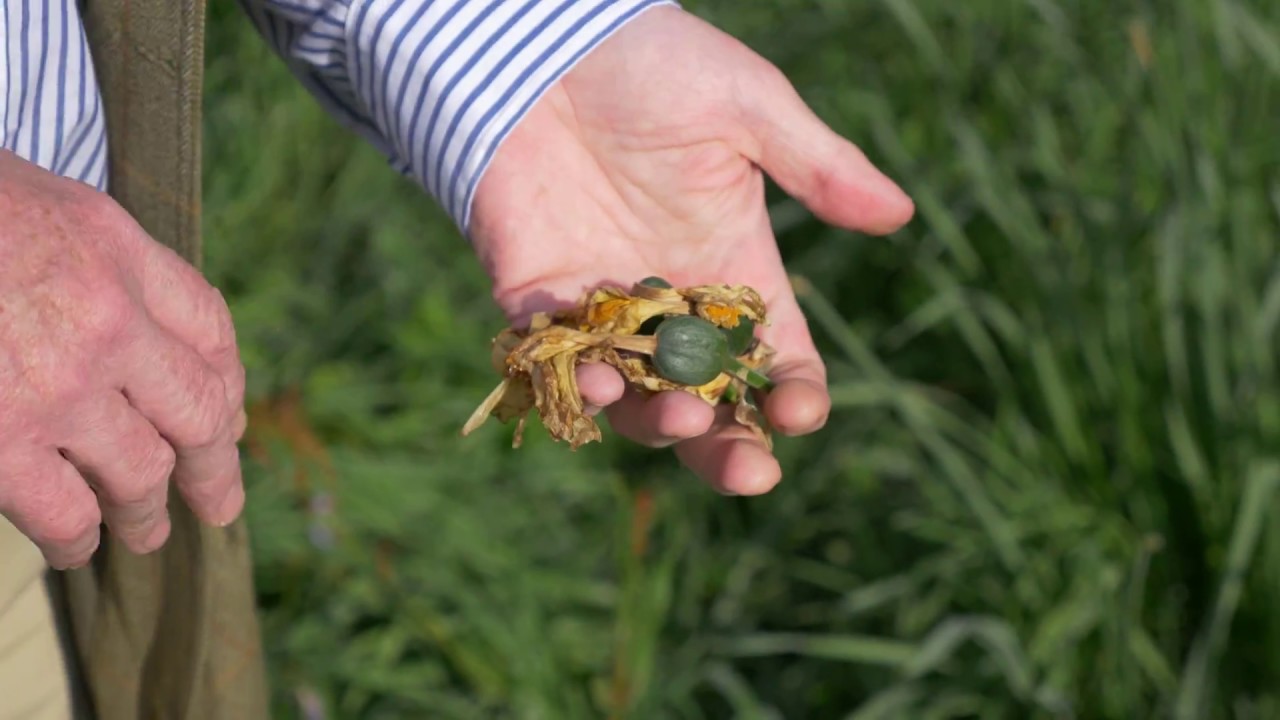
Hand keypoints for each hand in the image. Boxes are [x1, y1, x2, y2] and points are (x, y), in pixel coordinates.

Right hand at [0, 151, 246, 568]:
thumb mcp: (36, 197)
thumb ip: (93, 254)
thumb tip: (132, 326)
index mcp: (115, 250)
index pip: (208, 326)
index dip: (226, 381)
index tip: (226, 417)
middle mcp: (106, 319)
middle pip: (198, 410)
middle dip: (213, 466)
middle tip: (218, 500)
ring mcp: (57, 386)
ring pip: (141, 471)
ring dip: (147, 511)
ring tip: (146, 532)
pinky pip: (65, 511)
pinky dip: (77, 536)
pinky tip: (75, 545)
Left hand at [469, 6, 913, 494]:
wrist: (542, 44)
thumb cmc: (654, 65)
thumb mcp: (748, 106)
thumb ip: (816, 166)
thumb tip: (900, 216)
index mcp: (733, 267)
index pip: (775, 355)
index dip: (793, 394)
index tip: (800, 411)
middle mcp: (672, 304)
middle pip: (708, 401)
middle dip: (728, 446)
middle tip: (748, 472)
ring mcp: (604, 308)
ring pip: (635, 400)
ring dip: (658, 424)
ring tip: (676, 414)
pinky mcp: (536, 298)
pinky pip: (556, 364)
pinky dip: (577, 385)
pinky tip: (600, 383)